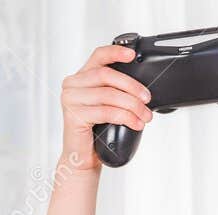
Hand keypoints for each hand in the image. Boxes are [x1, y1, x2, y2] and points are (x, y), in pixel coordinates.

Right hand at [59, 44, 151, 172]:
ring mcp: (70, 100)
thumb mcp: (106, 104)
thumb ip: (115, 90)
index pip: (98, 56)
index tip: (133, 55)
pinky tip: (135, 123)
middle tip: (147, 99)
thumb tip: (141, 87)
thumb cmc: (95, 132)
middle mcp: (71, 85)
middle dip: (131, 87)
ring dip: (132, 105)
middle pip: (106, 75)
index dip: (116, 52)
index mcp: (80, 78)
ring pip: (108, 94)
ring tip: (145, 116)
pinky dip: (125, 117)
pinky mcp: (74, 116)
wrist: (82, 158)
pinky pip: (106, 112)